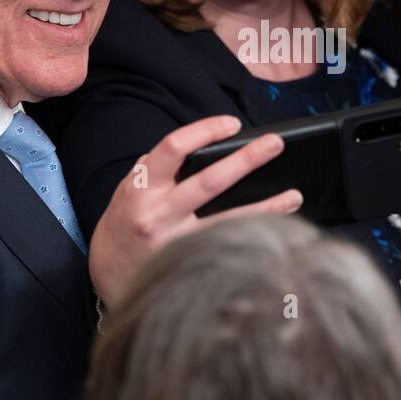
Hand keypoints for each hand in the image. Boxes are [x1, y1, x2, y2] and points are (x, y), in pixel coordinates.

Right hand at [89, 115, 302, 307]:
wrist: (107, 275)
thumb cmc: (125, 224)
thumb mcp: (132, 189)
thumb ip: (161, 171)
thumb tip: (205, 148)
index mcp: (142, 187)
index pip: (174, 147)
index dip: (206, 130)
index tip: (233, 124)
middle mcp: (158, 214)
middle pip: (210, 182)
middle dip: (247, 159)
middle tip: (275, 144)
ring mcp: (175, 242)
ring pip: (228, 221)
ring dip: (266, 207)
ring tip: (293, 195)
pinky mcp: (188, 264)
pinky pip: (227, 247)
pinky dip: (253, 237)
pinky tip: (276, 232)